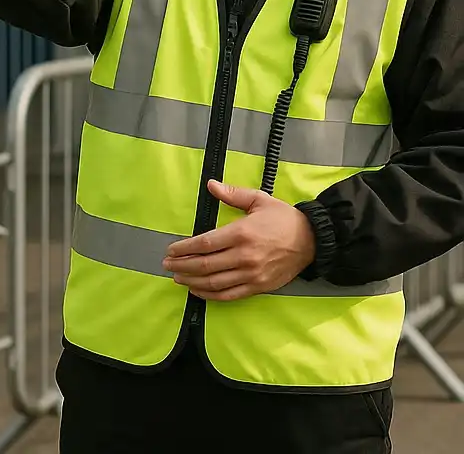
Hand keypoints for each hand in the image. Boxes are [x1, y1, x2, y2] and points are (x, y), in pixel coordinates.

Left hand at [162, 179, 316, 301]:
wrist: (312, 241)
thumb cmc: (283, 218)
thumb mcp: (258, 199)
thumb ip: (232, 193)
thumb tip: (210, 185)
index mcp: (241, 233)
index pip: (204, 244)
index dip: (184, 249)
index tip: (170, 250)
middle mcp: (244, 256)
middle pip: (205, 265)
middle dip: (182, 266)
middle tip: (167, 265)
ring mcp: (251, 274)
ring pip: (214, 283)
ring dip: (192, 281)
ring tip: (177, 278)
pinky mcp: (259, 287)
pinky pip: (230, 295)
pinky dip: (210, 295)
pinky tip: (198, 291)